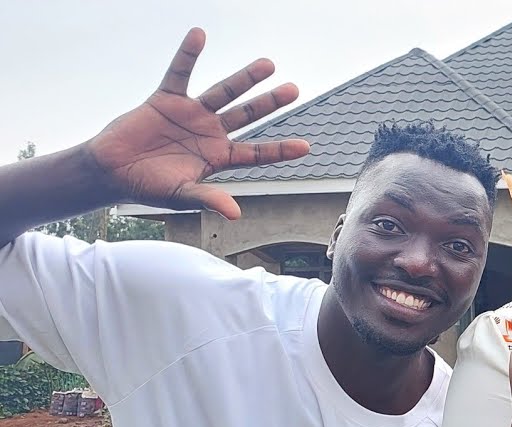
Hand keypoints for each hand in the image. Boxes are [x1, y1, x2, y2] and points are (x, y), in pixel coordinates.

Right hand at [84, 28, 309, 219]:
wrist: (112, 171)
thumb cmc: (148, 186)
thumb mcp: (181, 195)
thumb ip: (208, 198)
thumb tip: (235, 213)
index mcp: (219, 157)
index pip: (256, 153)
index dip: (280, 150)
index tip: (306, 147)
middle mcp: (210, 132)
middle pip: (247, 115)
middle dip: (269, 103)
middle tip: (293, 89)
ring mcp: (191, 113)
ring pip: (223, 92)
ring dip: (244, 78)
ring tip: (268, 65)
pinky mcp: (166, 99)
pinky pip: (179, 72)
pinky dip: (188, 54)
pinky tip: (199, 35)